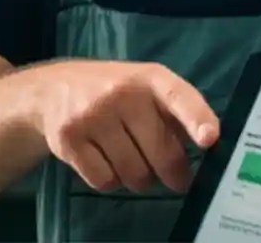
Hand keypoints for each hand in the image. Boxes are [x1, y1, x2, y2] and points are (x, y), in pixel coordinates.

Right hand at [30, 60, 218, 193]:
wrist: (51, 89)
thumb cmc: (113, 91)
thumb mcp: (145, 86)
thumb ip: (175, 110)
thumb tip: (207, 144)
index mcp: (149, 78)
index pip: (178, 96)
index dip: (196, 118)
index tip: (209, 139)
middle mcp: (121, 94)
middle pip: (161, 152)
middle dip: (174, 173)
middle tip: (177, 178)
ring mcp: (92, 116)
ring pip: (135, 173)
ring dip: (140, 178)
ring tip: (133, 160)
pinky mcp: (68, 140)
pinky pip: (105, 181)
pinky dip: (111, 180)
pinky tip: (107, 161)